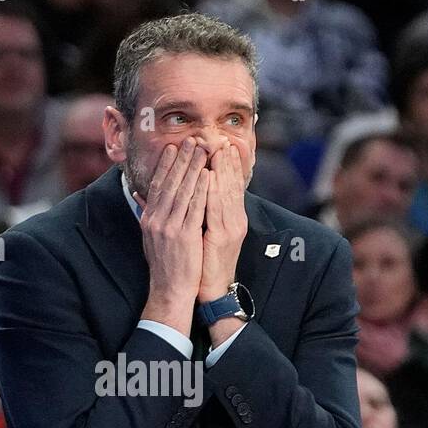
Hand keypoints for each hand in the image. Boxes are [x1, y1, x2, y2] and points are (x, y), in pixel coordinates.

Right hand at [135, 137, 209, 335]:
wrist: (169, 290)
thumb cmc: (164, 265)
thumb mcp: (149, 237)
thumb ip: (146, 213)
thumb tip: (138, 194)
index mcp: (149, 218)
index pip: (158, 185)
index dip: (167, 165)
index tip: (175, 148)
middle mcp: (156, 220)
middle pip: (170, 183)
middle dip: (182, 160)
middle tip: (192, 140)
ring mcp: (169, 227)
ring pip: (183, 191)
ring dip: (193, 168)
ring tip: (202, 150)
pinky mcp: (184, 236)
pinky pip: (194, 207)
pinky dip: (201, 189)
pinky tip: (208, 175)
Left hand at [199, 144, 247, 302]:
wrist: (211, 290)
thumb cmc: (204, 262)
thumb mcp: (203, 234)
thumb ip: (200, 214)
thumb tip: (193, 196)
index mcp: (230, 218)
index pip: (229, 186)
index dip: (226, 165)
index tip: (221, 144)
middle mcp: (234, 220)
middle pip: (231, 184)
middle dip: (226, 161)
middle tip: (221, 137)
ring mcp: (230, 227)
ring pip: (226, 192)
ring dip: (222, 169)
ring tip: (217, 148)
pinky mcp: (222, 236)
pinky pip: (217, 209)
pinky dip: (213, 190)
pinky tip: (209, 175)